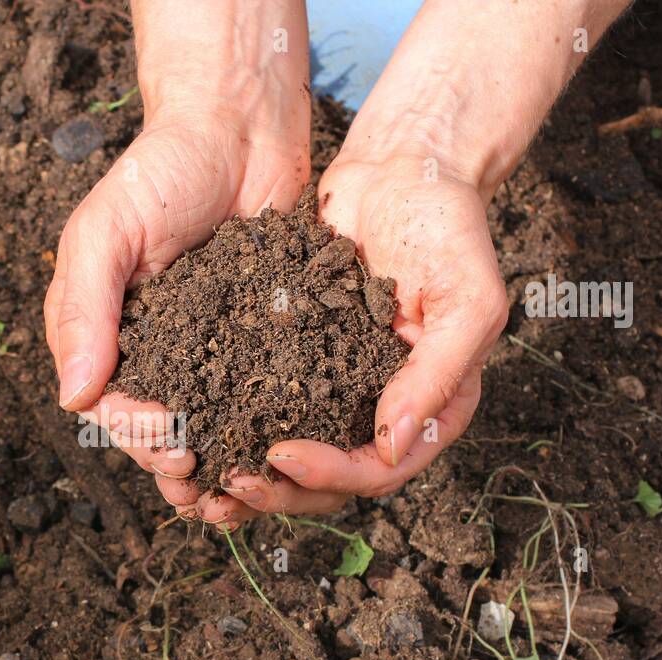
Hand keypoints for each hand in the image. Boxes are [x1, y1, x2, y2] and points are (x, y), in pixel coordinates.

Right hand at [44, 89, 309, 515]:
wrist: (239, 129)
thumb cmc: (161, 171)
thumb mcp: (107, 232)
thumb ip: (85, 310)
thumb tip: (74, 398)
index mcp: (103, 334)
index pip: (110, 405)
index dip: (136, 435)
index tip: (170, 445)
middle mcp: (152, 351)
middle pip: (156, 430)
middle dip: (176, 464)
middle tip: (204, 481)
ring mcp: (207, 351)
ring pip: (206, 428)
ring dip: (217, 467)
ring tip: (239, 495)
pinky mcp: (258, 344)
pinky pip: (255, 400)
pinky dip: (262, 435)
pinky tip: (278, 458)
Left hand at [211, 155, 508, 519]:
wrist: (402, 168)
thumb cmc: (448, 228)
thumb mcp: (468, 300)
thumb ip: (437, 375)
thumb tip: (392, 447)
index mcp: (431, 409)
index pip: (380, 469)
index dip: (330, 473)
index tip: (281, 456)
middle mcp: (383, 410)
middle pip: (329, 479)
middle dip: (279, 490)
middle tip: (228, 482)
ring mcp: (337, 389)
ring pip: (291, 456)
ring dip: (249, 474)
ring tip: (199, 479)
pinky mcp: (297, 361)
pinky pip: (264, 406)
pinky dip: (232, 426)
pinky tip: (194, 429)